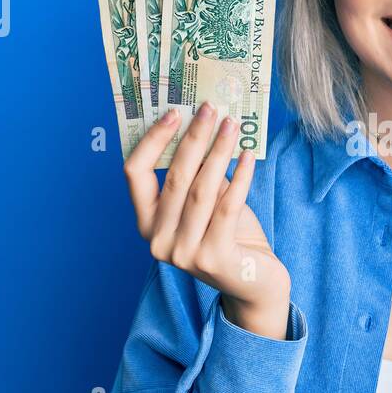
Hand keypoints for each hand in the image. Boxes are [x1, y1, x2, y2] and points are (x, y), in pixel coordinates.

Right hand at [124, 103, 291, 338]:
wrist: (256, 284)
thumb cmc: (230, 236)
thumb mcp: (208, 202)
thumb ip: (199, 173)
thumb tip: (204, 123)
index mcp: (147, 223)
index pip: (135, 173)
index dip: (152, 140)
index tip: (174, 112)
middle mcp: (158, 240)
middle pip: (174, 177)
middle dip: (194, 138)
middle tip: (211, 108)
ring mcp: (184, 253)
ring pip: (201, 190)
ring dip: (219, 151)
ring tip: (233, 125)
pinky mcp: (214, 259)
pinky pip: (228, 207)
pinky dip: (240, 177)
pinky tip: (249, 155)